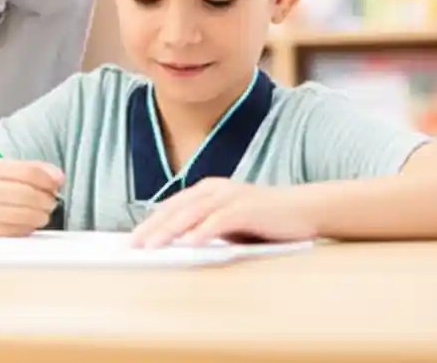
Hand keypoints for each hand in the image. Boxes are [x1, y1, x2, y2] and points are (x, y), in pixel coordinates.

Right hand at [0, 159, 64, 236]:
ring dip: (42, 215)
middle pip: (33, 195)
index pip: (30, 172)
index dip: (50, 178)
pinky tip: (26, 221)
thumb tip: (58, 176)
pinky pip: (21, 231)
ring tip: (39, 211)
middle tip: (49, 199)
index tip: (58, 183)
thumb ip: (28, 168)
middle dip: (48, 199)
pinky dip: (30, 227)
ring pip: (30, 215)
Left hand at [130, 178, 317, 247]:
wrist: (306, 210)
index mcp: (206, 191)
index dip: (149, 223)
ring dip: (169, 231)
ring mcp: (230, 196)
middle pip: (175, 209)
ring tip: (152, 247)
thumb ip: (204, 230)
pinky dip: (202, 232)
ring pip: (192, 214)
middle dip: (151, 228)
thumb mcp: (228, 225)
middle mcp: (215, 190)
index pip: (170, 207)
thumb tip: (177, 246)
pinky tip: (188, 245)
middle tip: (132, 246)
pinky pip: (219, 221)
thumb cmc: (265, 221)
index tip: (131, 241)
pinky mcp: (247, 207)